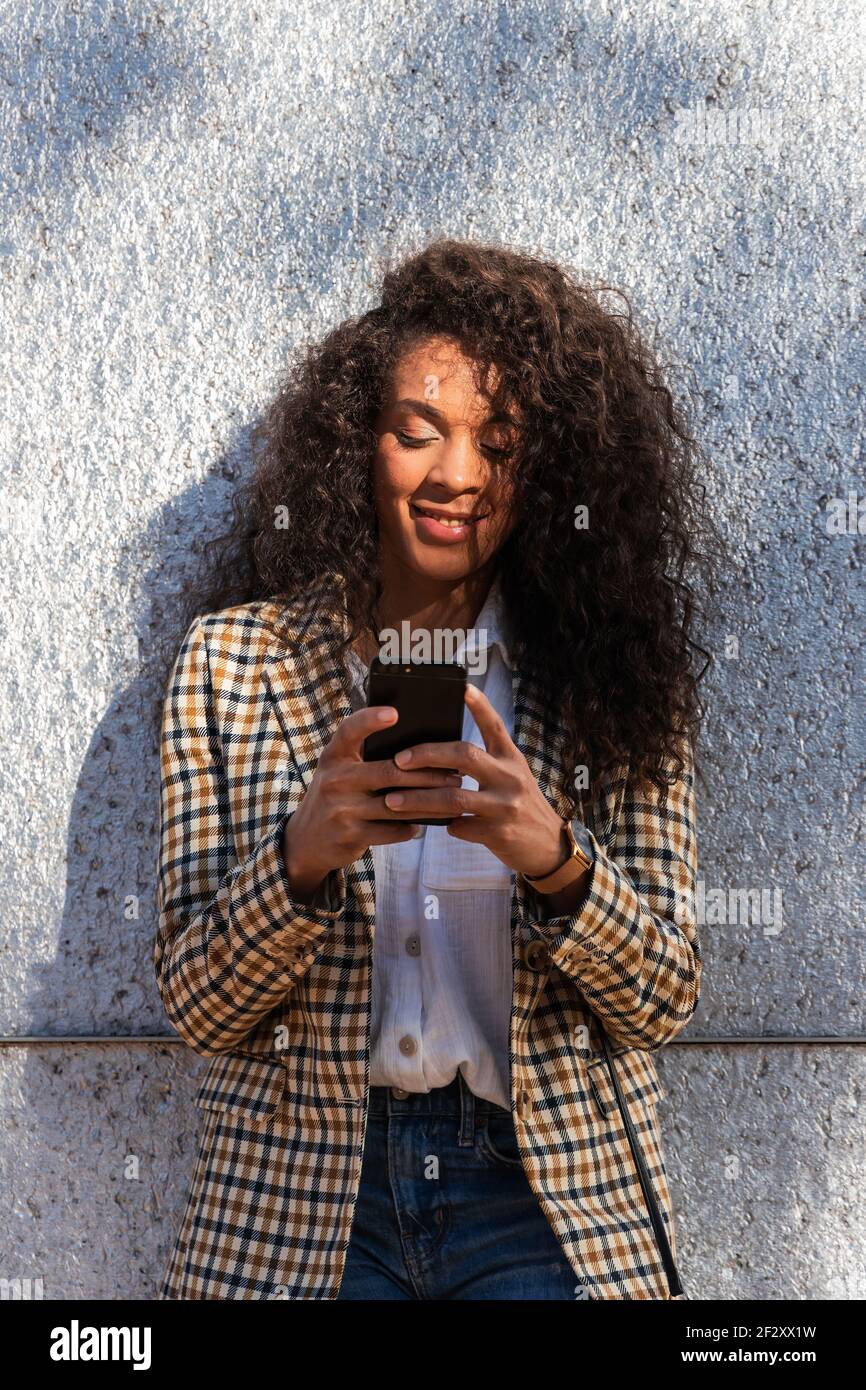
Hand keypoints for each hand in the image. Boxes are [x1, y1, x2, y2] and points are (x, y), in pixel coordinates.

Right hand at [283, 705, 462, 902]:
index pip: (350, 730)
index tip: (395, 712)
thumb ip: (364, 755)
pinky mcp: (350, 836)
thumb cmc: (336, 795)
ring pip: (397, 804)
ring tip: (451, 796)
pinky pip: (393, 830)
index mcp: (333, 756)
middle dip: (428, 773)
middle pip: (390, 772)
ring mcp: (342, 809)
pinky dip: (413, 826)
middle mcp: (335, 779)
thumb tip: (417, 744)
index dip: (371, 719)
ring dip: (429, 802)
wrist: (306, 840)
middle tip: (455, 772)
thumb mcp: (339, 769)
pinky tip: (426, 821)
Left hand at [378, 683, 571, 881]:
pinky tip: (428, 825)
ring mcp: (505, 805)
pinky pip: (459, 826)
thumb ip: (487, 764)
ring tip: (391, 800)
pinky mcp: (499, 833)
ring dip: (418, 799)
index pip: (494, 725)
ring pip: (453, 797)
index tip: (461, 687)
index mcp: (512, 759)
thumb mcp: (513, 778)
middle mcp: (511, 777)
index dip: (478, 705)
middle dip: (426, 755)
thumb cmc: (521, 807)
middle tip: (399, 759)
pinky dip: (441, 825)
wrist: (549, 846)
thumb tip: (440, 757)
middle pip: (464, 755)